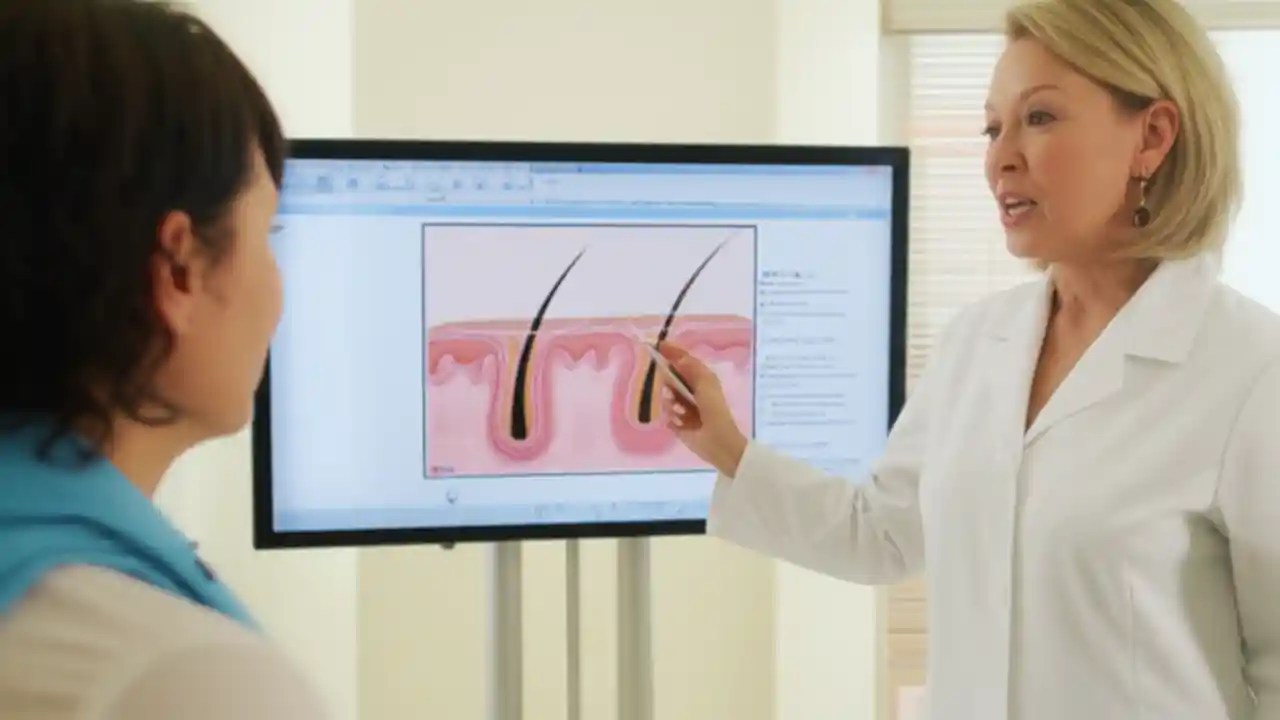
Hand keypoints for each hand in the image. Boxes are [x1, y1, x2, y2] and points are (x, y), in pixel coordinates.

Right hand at [656, 341, 747, 477]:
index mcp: (702, 380)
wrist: (717, 442)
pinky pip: (666, 415)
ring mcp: (685, 408)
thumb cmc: (713, 410)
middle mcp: (693, 391)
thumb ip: (691, 368)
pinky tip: (673, 417)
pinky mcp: (679, 424)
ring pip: (668, 395)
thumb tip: (677, 355)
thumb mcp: (705, 383)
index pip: (684, 362)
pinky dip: (667, 414)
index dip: (672, 352)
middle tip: (656, 373)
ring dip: (667, 395)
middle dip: (665, 374)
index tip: (656, 345)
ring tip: (672, 401)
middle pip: (674, 377)